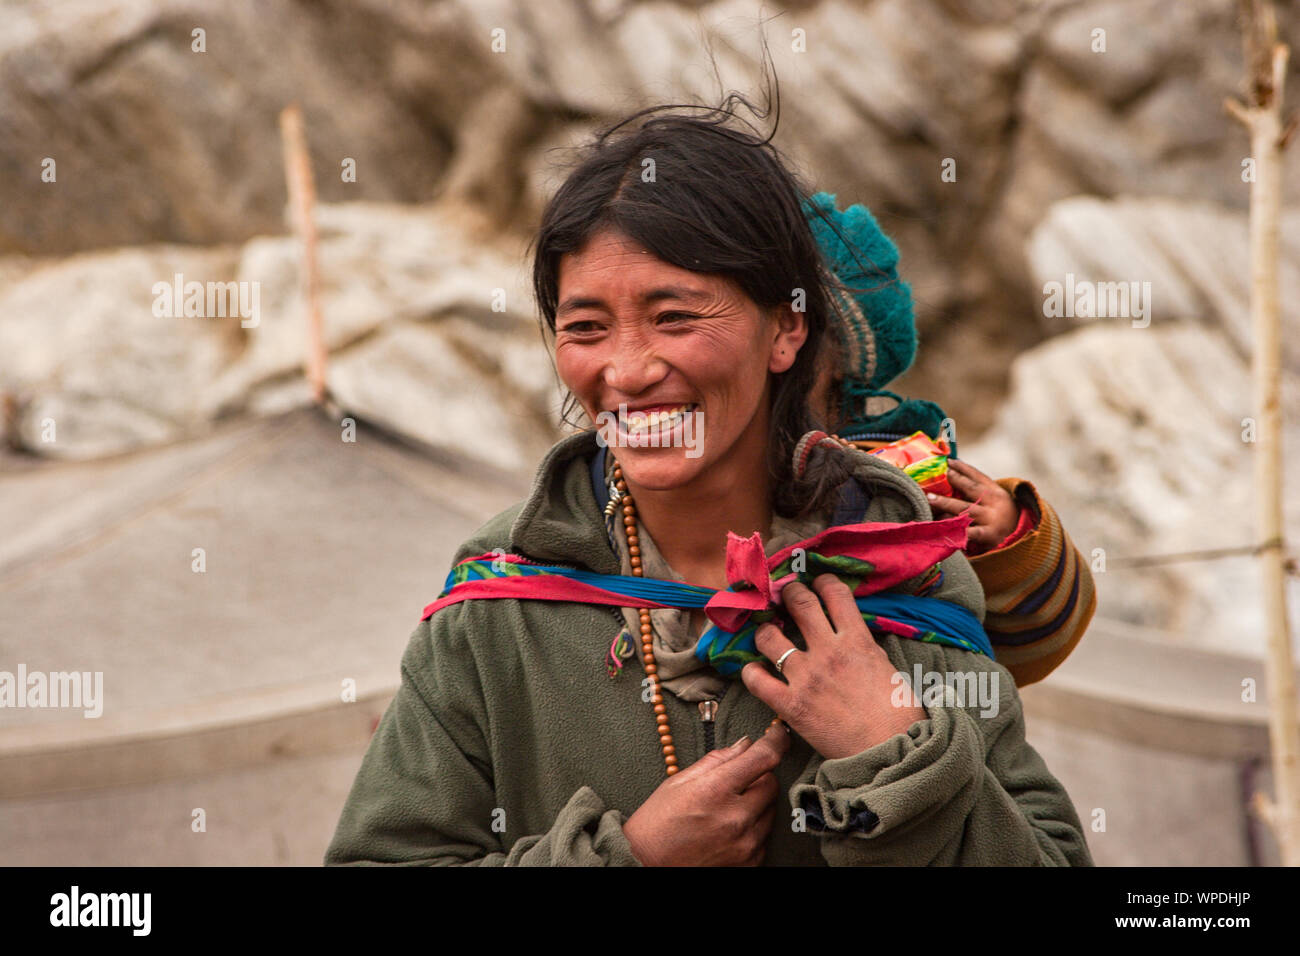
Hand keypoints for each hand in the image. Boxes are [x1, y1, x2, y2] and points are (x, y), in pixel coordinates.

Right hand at [622, 721, 789, 865]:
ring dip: (757, 802)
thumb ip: (717, 760)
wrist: (647, 864)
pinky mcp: (750, 861)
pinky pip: (765, 834)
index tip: (778, 734)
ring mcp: (745, 843)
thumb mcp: (680, 780)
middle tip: (737, 780)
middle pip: (771, 783)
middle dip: (759, 776)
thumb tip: (744, 745)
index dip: (775, 740)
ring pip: (771, 809)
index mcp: (715, 790)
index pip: (762, 757)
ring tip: (726, 808)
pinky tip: (729, 826)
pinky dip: (753, 825)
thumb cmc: (657, 823)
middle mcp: (735, 818)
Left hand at [740, 576, 925, 759]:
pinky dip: (751, 672)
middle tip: (785, 596)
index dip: (822, 581)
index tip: (816, 582)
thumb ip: (864, 648)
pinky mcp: (790, 705)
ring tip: (768, 632)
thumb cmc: (898, 716)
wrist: (891, 754)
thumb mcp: (887, 669)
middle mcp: (828, 652)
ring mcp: (806, 677)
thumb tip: (850, 636)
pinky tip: (755, 670)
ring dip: (764, 630)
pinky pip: (756, 680)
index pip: (835, 593)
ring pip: (769, 637)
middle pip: (798, 603)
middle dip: (788, 593)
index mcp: (857, 640)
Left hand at [924, 457, 1018, 554]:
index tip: (948, 462)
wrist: (1021, 537)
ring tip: (930, 499)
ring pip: (966, 509)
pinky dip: (958, 530)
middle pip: (971, 489)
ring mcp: (991, 519)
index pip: (977, 476)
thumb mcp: (995, 499)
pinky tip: (945, 528)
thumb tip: (954, 472)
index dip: (962, 468)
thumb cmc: (1001, 515)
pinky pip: (971, 532)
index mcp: (995, 491)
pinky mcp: (988, 535)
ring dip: (946, 504)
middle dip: (955, 480)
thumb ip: (977, 489)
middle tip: (940, 474)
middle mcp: (993, 503)